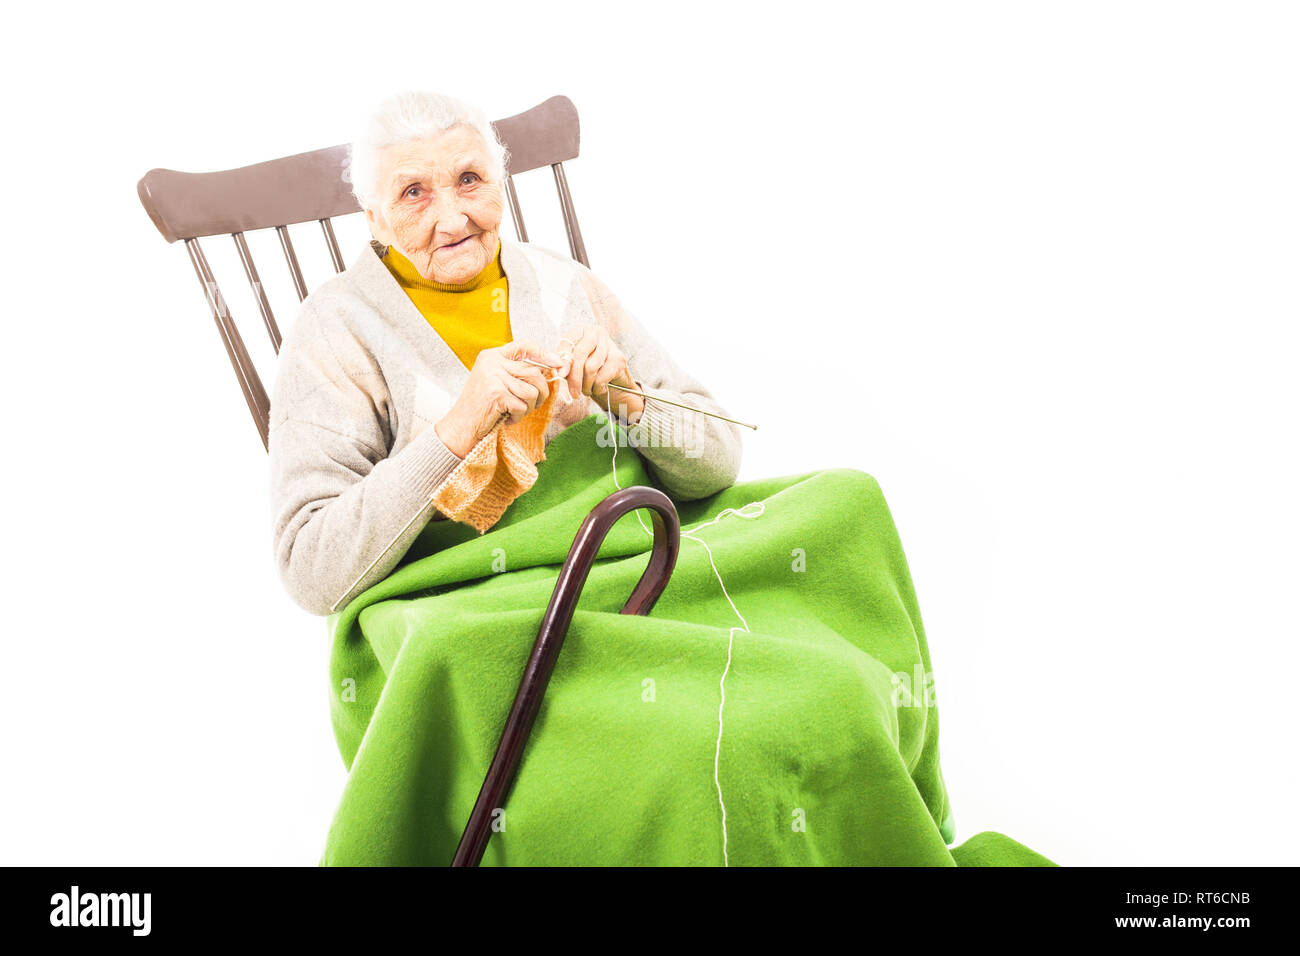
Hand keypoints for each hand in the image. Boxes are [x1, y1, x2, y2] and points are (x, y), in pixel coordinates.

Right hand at [435, 340, 565, 457]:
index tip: (558, 363)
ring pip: (531, 390)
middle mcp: (492, 363)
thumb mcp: (497, 382)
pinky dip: (518, 416)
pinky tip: (506, 418)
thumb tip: (550, 368)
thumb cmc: (482, 407)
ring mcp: (493, 377)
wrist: (460, 428)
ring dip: (529, 407)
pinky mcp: (496, 394)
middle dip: (541, 392)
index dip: (544, 354)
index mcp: (492, 356)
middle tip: (533, 405)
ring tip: (515, 412)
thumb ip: (516, 372)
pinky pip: (522, 405)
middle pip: (534, 372)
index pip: (524, 346)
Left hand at [559, 324, 644, 422]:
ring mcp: (609, 344)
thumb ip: (564, 365)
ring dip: (586, 385)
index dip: (562, 361)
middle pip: (579, 355)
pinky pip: (602, 376)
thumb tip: (559, 370)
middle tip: (573, 393)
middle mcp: (596, 332)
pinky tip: (597, 389)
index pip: (567, 344)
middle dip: (574, 377)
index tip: (559, 375)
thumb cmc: (588, 370)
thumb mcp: (572, 366)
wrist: (615, 382)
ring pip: (590, 367)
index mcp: (581, 330)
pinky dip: (597, 388)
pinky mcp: (619, 358)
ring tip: (585, 390)